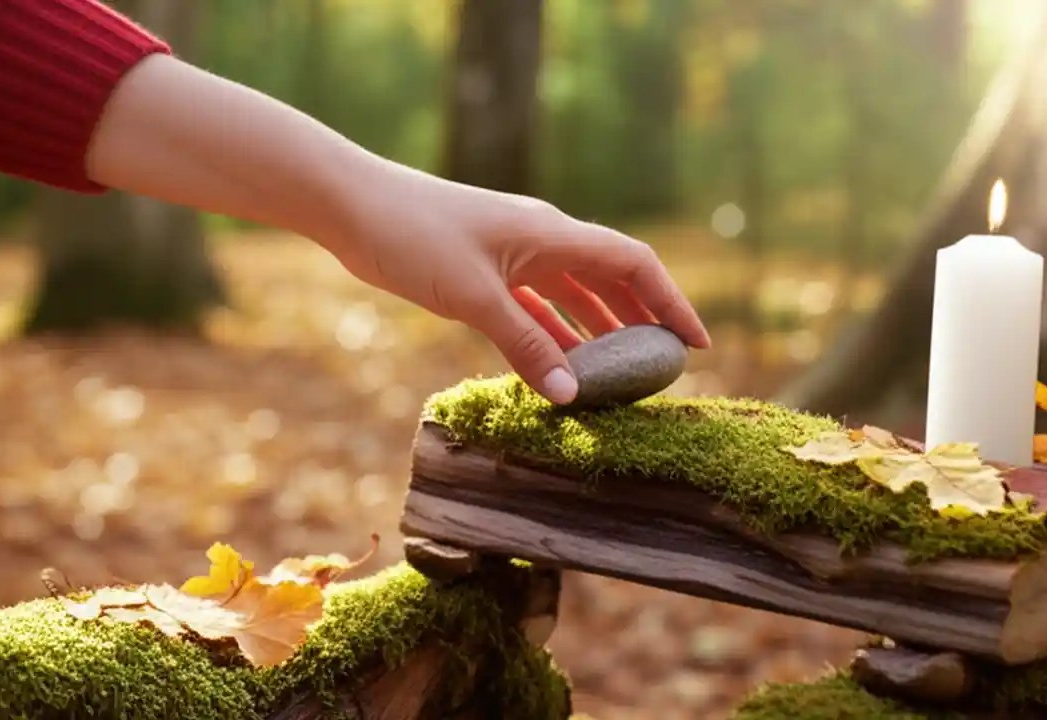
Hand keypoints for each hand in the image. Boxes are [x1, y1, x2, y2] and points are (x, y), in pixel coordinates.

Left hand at [325, 162, 710, 404]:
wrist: (351, 204)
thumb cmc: (413, 236)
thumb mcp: (474, 298)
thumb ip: (525, 346)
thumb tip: (572, 395)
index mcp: (552, 233)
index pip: (633, 263)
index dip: (671, 302)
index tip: (695, 343)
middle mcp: (542, 239)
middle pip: (610, 280)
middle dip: (641, 322)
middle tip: (662, 367)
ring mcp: (513, 253)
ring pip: (572, 295)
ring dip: (596, 332)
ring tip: (617, 375)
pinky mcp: (484, 268)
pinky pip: (534, 304)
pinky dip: (551, 333)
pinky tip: (559, 364)